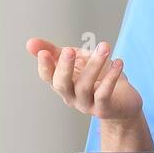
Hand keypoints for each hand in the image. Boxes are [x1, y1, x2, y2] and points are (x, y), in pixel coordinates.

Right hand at [26, 37, 143, 124]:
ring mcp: (86, 104)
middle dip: (64, 67)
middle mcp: (71, 96)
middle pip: (62, 84)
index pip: (48, 77)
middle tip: (69, 51)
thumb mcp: (77, 60)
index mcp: (63, 83)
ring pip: (84, 86)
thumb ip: (56, 52)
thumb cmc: (97, 78)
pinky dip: (110, 78)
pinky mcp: (103, 109)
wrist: (124, 101)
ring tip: (104, 47)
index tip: (44, 52)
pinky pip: (104, 94)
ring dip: (94, 65)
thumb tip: (30, 43)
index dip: (45, 66)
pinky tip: (118, 62)